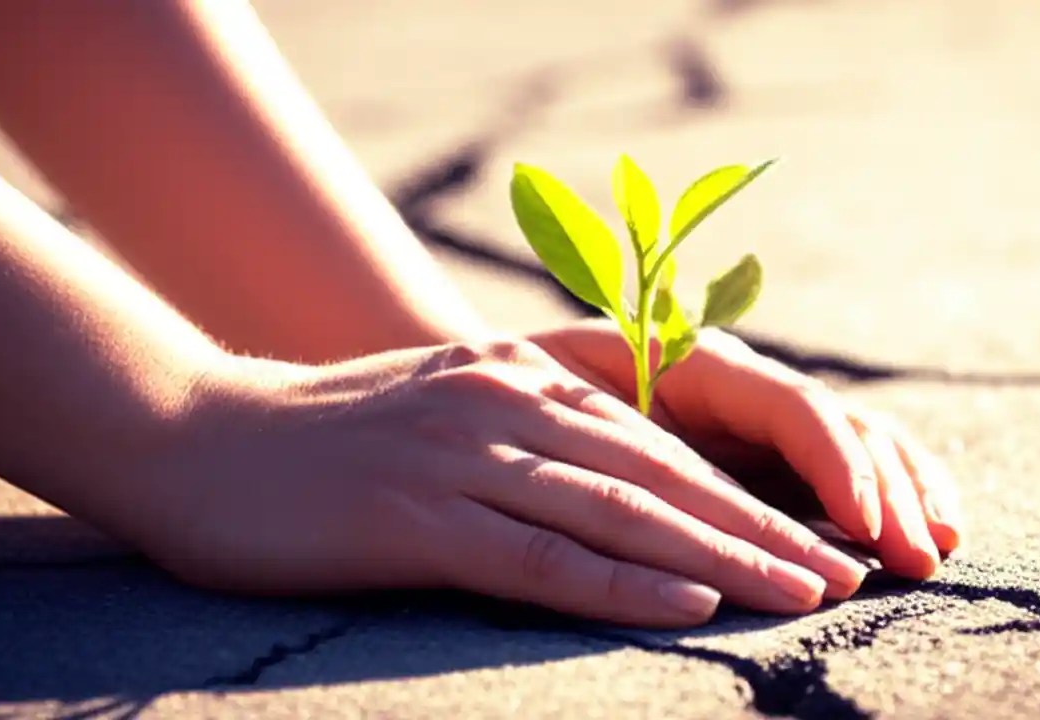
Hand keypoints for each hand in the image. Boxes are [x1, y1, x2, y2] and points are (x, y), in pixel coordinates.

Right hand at [136, 339, 869, 626]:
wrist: (195, 435)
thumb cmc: (321, 437)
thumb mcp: (439, 409)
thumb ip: (521, 429)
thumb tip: (603, 475)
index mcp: (517, 379)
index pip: (654, 445)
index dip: (740, 493)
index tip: (812, 536)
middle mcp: (504, 407)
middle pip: (658, 478)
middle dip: (760, 527)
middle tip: (844, 574)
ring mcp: (462, 458)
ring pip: (618, 513)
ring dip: (720, 555)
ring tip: (804, 594)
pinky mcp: (415, 518)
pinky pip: (537, 555)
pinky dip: (620, 582)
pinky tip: (688, 602)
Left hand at [530, 321, 963, 578]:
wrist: (514, 390)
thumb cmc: (531, 390)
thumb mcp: (564, 392)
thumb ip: (617, 415)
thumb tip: (670, 475)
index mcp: (700, 362)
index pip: (791, 403)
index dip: (835, 459)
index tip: (863, 521)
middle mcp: (746, 388)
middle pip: (840, 427)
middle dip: (887, 490)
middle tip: (920, 555)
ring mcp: (763, 422)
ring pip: (858, 446)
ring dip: (904, 495)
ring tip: (936, 548)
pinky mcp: (769, 459)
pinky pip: (844, 474)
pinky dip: (888, 501)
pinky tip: (922, 538)